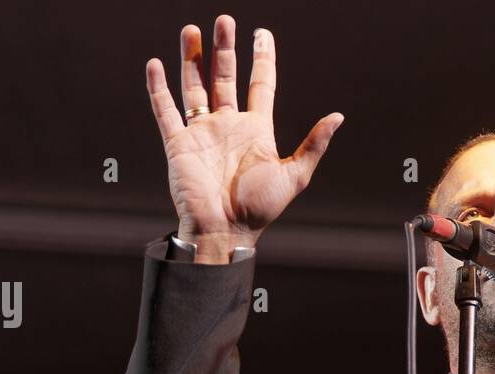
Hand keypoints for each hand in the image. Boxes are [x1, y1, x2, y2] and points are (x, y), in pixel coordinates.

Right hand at [145, 15, 343, 260]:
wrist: (225, 231)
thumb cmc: (259, 210)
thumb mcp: (295, 175)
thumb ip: (313, 144)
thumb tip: (338, 116)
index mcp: (256, 130)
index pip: (261, 85)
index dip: (262, 59)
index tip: (262, 33)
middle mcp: (228, 125)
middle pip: (225, 77)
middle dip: (224, 49)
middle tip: (225, 20)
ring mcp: (201, 132)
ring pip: (194, 86)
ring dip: (192, 58)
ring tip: (192, 29)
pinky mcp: (177, 143)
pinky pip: (165, 110)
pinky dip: (158, 88)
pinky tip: (155, 64)